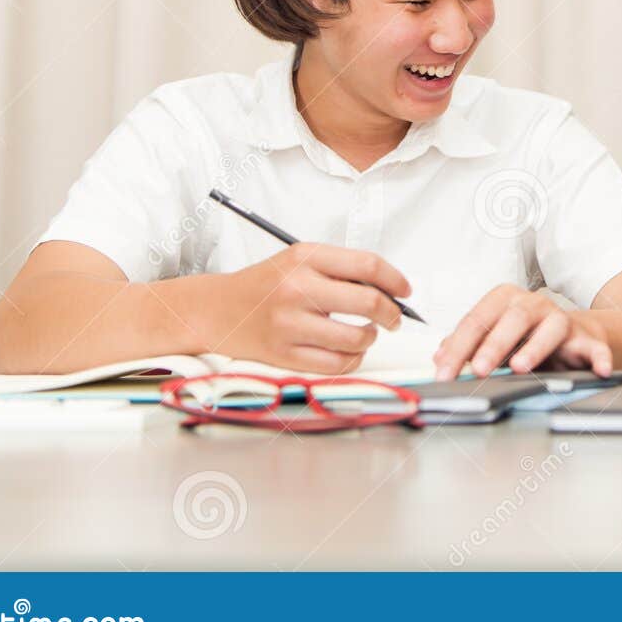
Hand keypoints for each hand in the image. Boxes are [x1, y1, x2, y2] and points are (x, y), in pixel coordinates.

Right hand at [213, 243, 408, 373]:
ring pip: (356, 338)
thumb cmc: (264, 285)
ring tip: (366, 334)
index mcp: (305, 257)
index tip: (405, 291)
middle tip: (394, 318)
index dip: (396, 280)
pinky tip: (348, 351)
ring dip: (371, 339)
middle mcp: (297, 288)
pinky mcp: (284, 354)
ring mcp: (290, 324)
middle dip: (392, 314)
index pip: (367, 265)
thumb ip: (340, 269)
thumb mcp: (299, 260)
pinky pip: (336, 364)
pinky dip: (352, 359)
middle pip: (368, 302)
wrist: (216, 309)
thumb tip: (389, 287)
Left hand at [433, 285, 612, 380]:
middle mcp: (534, 305)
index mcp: (505, 301)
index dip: (459, 346)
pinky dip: (597, 356)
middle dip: (493, 344)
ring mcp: (561, 320)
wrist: (572, 333)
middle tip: (478, 368)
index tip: (444, 371)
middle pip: (513, 318)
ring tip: (520, 367)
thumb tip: (439, 357)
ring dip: (535, 347)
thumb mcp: (494, 335)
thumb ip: (467, 345)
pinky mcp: (586, 338)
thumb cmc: (527, 334)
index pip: (478, 320)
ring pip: (551, 327)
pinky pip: (595, 346)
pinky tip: (597, 369)